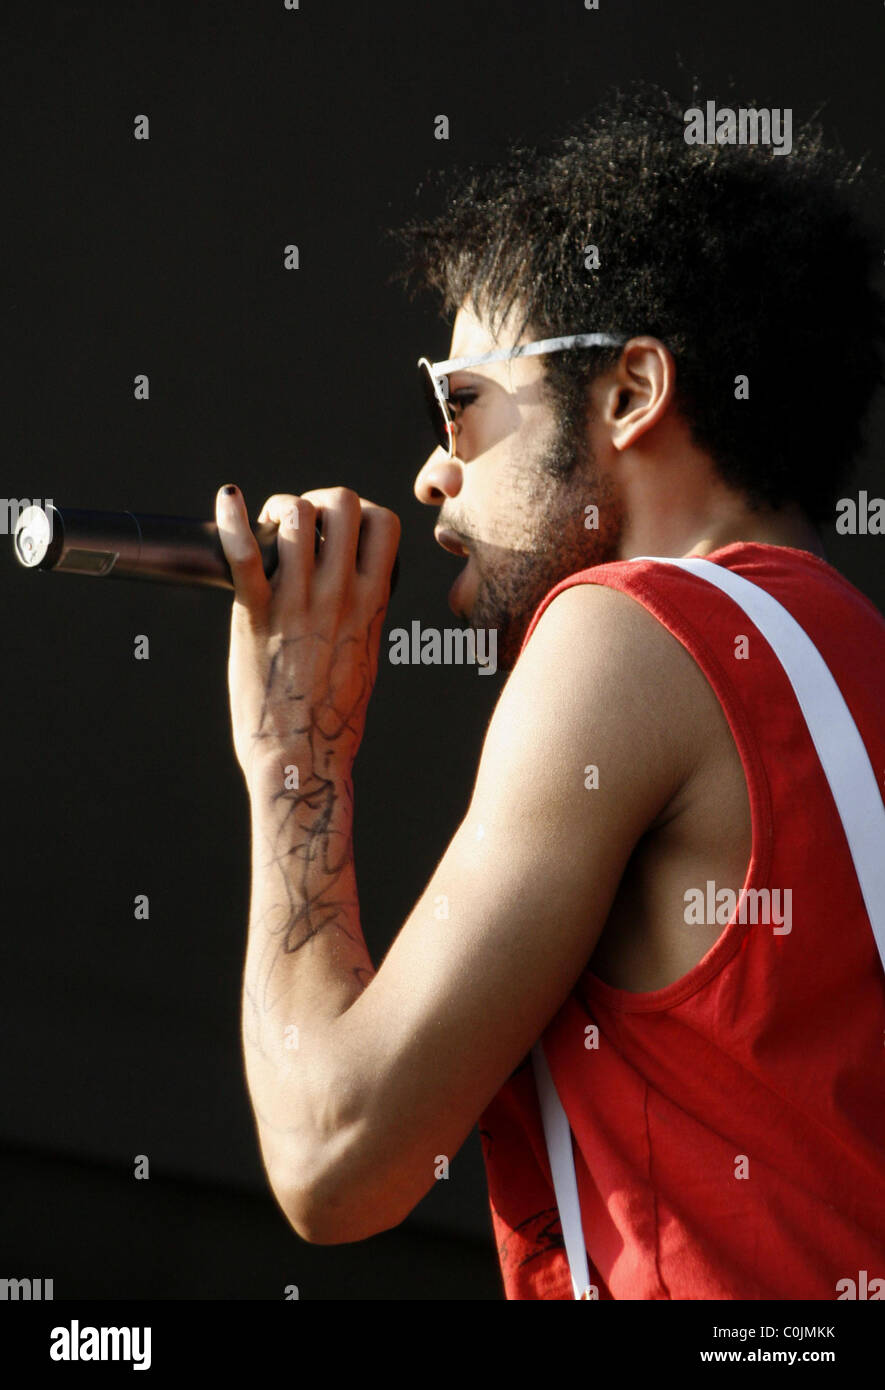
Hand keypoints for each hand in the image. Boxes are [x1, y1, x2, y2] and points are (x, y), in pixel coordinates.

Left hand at [215, 484, 399, 782]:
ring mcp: (298, 603)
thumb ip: (361, 617)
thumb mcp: (365, 656)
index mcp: (373, 604)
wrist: (301, 757)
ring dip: (280, 510)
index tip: (338, 529)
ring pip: (297, 515)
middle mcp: (340, 595)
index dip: (360, 511)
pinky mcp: (256, 616)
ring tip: (268, 529)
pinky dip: (231, 517)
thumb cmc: (331, 719)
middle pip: (341, 503)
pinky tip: (227, 501)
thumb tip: (351, 590)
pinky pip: (243, 551)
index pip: (384, 522)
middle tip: (299, 524)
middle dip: (318, 501)